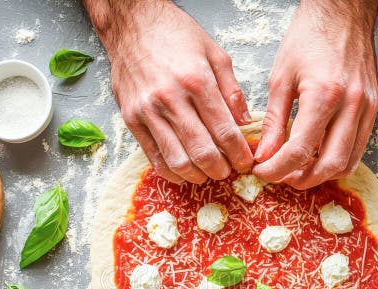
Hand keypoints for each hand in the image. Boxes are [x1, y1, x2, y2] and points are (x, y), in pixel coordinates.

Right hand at [85, 0, 253, 183]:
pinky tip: (185, 172)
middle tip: (229, 171)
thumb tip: (245, 123)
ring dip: (198, 175)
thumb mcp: (214, 54)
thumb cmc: (175, 35)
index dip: (239, 154)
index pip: (225, 132)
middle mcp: (171, 99)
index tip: (246, 162)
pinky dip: (172, 172)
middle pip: (202, 152)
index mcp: (197, 82)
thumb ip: (232, 91)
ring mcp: (147, 112)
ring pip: (178, 161)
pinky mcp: (131, 119)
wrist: (131, 24)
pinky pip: (153, 157)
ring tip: (208, 173)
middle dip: (221, 170)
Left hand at [253, 1, 377, 188]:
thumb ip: (273, 122)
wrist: (342, 14)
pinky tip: (317, 156)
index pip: (300, 150)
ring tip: (297, 171)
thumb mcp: (280, 78)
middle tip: (280, 177)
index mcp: (324, 94)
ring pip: (348, 163)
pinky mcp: (373, 110)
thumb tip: (264, 155)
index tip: (262, 170)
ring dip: (321, 175)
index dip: (277, 168)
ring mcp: (367, 109)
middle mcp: (351, 105)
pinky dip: (337, 161)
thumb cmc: (309, 38)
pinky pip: (358, 149)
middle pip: (329, 165)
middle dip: (301, 179)